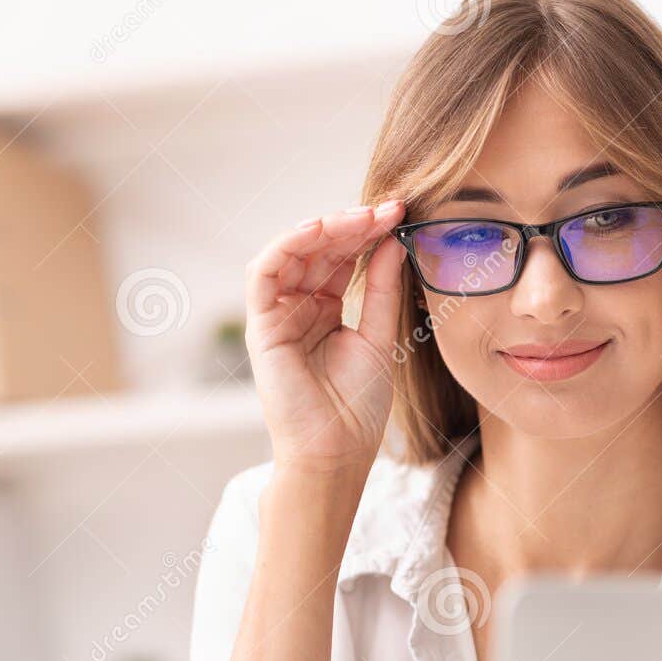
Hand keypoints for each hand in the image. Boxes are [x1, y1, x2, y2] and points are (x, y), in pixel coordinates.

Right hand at [243, 201, 407, 474]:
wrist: (336, 452)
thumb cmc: (357, 407)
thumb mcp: (379, 337)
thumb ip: (382, 288)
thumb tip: (393, 240)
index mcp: (326, 310)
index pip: (342, 257)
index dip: (368, 233)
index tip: (400, 213)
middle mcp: (298, 307)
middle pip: (319, 250)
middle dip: (352, 224)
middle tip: (386, 208)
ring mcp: (277, 315)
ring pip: (291, 254)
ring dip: (324, 229)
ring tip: (360, 216)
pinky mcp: (260, 326)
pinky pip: (263, 274)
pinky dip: (286, 246)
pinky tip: (317, 230)